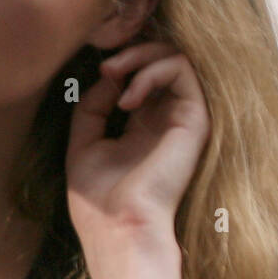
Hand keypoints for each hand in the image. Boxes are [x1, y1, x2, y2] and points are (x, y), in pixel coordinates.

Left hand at [66, 42, 210, 278]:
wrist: (119, 227)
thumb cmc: (101, 199)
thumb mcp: (83, 144)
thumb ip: (92, 108)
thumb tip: (106, 77)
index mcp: (143, 126)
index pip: (143, 76)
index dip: (121, 62)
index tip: (97, 73)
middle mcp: (166, 118)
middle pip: (162, 60)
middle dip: (131, 51)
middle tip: (106, 66)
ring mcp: (182, 117)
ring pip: (175, 57)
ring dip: (140, 54)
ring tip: (113, 72)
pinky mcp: (194, 118)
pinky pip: (182, 69)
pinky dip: (152, 69)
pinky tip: (128, 97)